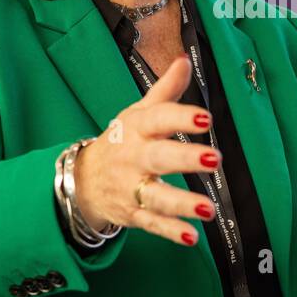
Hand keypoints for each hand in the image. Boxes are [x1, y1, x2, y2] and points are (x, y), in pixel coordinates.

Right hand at [71, 55, 217, 246]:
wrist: (82, 179)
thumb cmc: (121, 141)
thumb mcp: (138, 112)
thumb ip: (166, 90)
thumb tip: (184, 59)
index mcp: (137, 128)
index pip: (159, 118)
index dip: (182, 117)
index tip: (206, 118)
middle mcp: (134, 157)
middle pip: (159, 157)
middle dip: (186, 159)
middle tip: (215, 159)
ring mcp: (131, 187)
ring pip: (157, 196)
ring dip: (183, 204)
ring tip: (208, 210)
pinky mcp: (133, 213)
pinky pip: (152, 224)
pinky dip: (171, 232)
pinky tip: (192, 237)